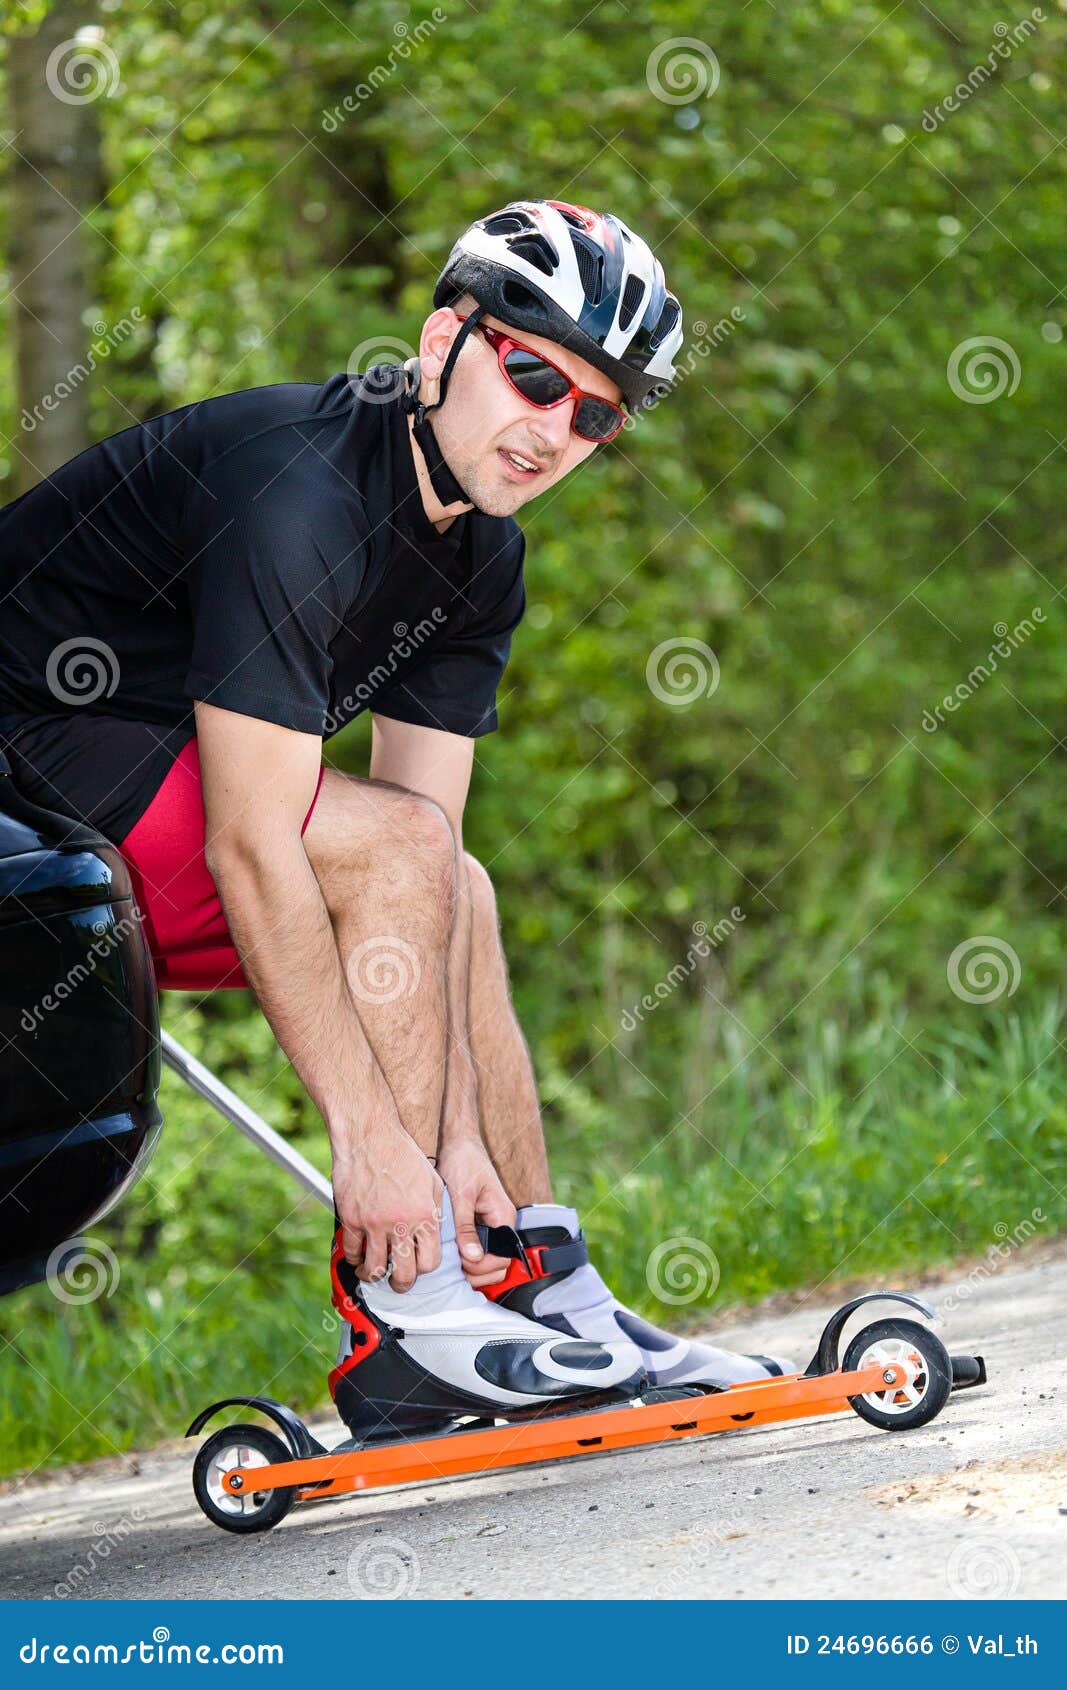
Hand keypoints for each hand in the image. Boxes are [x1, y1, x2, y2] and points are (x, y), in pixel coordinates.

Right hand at [331, 1119, 443, 1292]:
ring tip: (373, 1273)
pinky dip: (354, 1258)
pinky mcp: (352, 1219)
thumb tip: (434, 1234)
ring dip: (374, 1276)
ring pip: (374, 1268)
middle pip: (404, 1274)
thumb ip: (434, 1210)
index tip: (417, 1267)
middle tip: (397, 1284)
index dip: (423, 1269)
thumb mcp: (431, 1181)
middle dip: (401, 1285)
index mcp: (425, 1216)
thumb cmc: (402, 1153)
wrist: (370, 1134)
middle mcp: (401, 1224)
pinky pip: (352, 1251)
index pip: (430, 1262)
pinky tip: (357, 1256)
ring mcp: (374, 1224)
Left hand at [435, 1136, 515, 1288]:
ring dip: (473, 1267)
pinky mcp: (481, 1223)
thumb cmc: (463, 1162)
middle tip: (454, 1269)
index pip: (503, 1259)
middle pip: (499, 1264)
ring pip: (489, 1259)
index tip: (461, 1263)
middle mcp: (502, 1223)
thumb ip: (466, 1227)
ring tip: (451, 1264)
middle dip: (478, 1273)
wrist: (458, 1142)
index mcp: (504, 1217)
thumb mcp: (461, 1195)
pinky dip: (468, 1256)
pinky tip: (452, 1254)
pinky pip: (480, 1248)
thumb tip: (473, 1256)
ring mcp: (492, 1224)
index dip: (482, 1267)